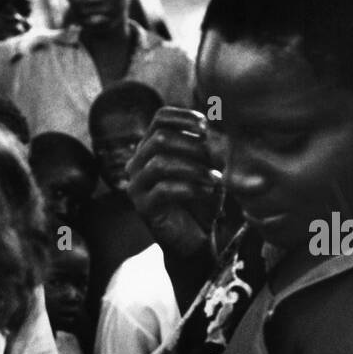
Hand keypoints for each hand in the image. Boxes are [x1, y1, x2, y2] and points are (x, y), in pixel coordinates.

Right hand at [126, 106, 223, 260]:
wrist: (196, 235)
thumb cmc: (201, 198)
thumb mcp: (209, 167)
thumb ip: (208, 147)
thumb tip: (210, 132)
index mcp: (152, 147)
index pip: (159, 119)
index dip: (183, 117)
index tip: (206, 127)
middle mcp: (138, 163)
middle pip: (159, 139)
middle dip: (192, 146)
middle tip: (215, 160)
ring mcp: (136, 186)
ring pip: (160, 163)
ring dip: (194, 168)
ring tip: (216, 179)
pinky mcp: (142, 207)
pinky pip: (163, 190)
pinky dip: (190, 188)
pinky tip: (207, 191)